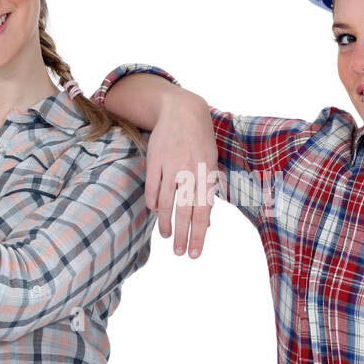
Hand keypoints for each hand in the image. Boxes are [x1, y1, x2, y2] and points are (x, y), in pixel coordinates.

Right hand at [143, 93, 218, 257]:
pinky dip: (152, 202)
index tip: (195, 253)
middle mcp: (189, 172)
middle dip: (183, 235)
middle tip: (180, 253)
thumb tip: (208, 222)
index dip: (199, 234)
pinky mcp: (155, 159)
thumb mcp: (211, 163)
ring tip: (166, 236)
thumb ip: (208, 192)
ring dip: (165, 222)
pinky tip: (153, 211)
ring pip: (165, 202)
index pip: (203, 211)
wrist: (182, 110)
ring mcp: (171, 166)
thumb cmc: (201, 140)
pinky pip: (152, 186)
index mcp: (207, 174)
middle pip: (185, 211)